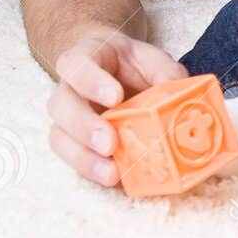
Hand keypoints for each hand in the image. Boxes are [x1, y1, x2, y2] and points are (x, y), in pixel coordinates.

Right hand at [47, 29, 186, 185]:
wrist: (122, 74)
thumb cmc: (135, 66)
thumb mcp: (153, 61)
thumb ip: (165, 74)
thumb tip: (177, 97)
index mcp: (87, 57)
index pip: (76, 63)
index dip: (91, 81)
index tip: (115, 97)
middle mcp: (69, 88)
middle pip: (60, 105)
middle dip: (84, 126)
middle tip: (110, 143)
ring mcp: (67, 118)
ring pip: (60, 137)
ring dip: (84, 158)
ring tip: (111, 173)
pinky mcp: (75, 145)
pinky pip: (74, 160)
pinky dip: (92, 171)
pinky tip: (114, 179)